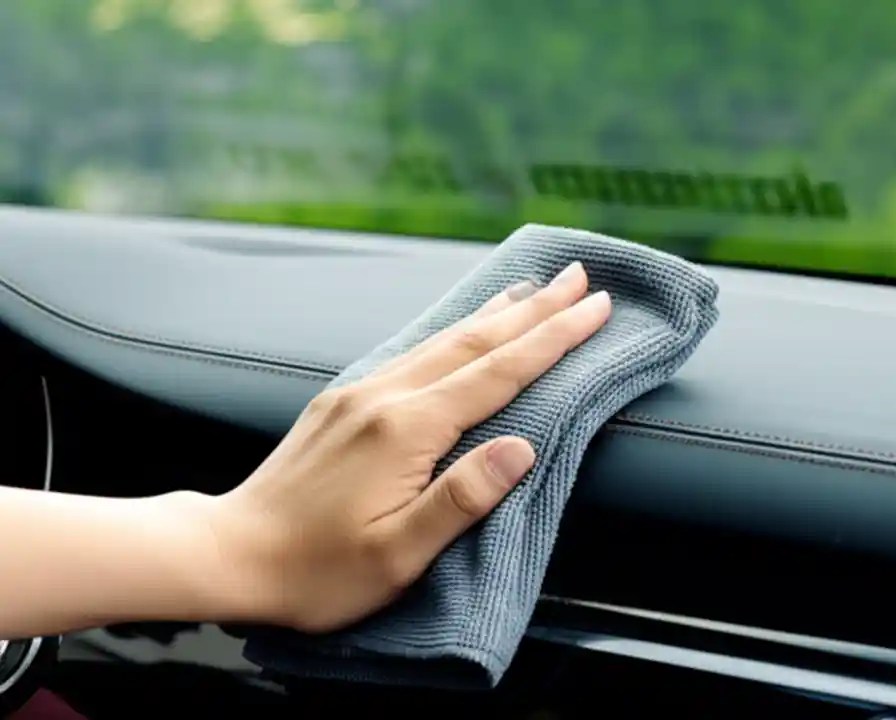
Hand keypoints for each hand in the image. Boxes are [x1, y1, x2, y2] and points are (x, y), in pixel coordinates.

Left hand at [199, 261, 609, 632]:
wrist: (228, 555)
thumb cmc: (317, 571)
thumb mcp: (396, 554)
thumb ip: (462, 499)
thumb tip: (522, 448)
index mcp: (406, 430)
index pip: (498, 373)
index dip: (554, 340)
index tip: (597, 309)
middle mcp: (384, 397)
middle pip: (476, 341)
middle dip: (536, 309)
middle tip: (581, 278)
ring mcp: (360, 394)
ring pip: (443, 338)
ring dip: (496, 311)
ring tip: (535, 287)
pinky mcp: (343, 403)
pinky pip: (413, 350)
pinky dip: (453, 331)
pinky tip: (463, 327)